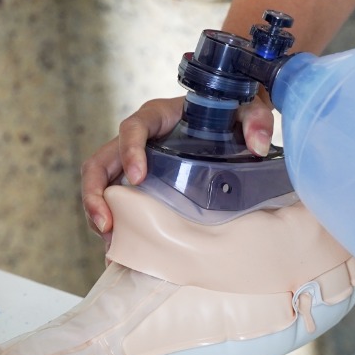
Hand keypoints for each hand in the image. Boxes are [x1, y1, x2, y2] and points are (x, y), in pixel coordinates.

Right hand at [80, 95, 275, 242]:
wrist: (226, 116)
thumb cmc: (229, 109)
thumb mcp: (247, 106)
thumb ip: (255, 118)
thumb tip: (258, 144)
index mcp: (157, 116)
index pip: (132, 128)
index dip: (129, 151)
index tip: (138, 178)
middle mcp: (137, 138)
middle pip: (100, 161)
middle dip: (95, 194)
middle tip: (107, 224)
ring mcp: (133, 160)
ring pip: (101, 184)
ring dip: (98, 213)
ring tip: (112, 242)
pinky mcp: (138, 180)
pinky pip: (115, 199)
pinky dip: (115, 223)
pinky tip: (122, 248)